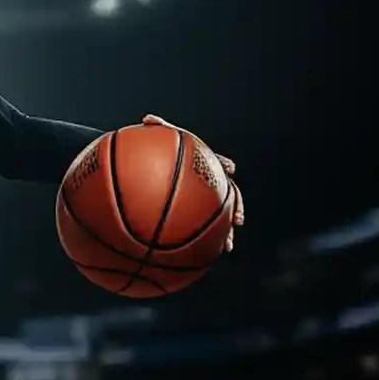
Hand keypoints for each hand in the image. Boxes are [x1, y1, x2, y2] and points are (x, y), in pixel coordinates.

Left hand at [143, 114, 243, 251]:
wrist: (142, 173)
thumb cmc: (149, 157)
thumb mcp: (152, 143)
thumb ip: (156, 130)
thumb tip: (148, 118)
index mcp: (202, 166)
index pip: (218, 164)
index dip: (224, 166)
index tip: (229, 169)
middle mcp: (207, 185)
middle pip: (228, 195)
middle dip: (234, 207)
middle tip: (237, 220)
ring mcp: (201, 202)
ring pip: (217, 219)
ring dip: (223, 233)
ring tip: (225, 248)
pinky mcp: (190, 217)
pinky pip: (197, 233)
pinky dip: (198, 246)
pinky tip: (195, 260)